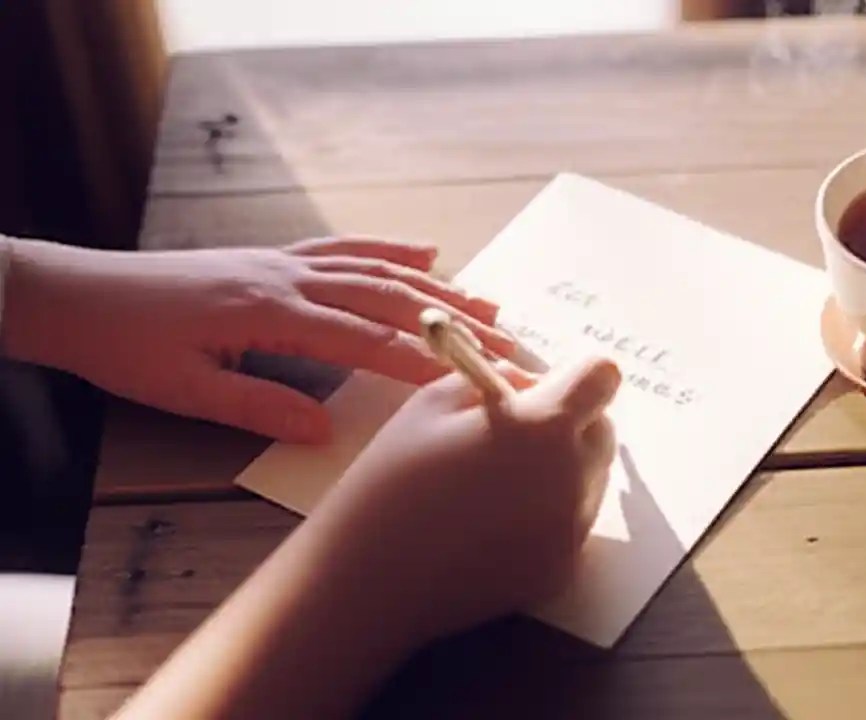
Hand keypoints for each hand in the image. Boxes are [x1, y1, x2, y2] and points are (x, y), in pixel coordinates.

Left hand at [0, 236, 512, 442]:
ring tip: (490, 303)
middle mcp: (289, 279)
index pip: (365, 340)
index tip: (474, 381)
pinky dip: (390, 248)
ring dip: (439, 287)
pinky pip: (345, 247)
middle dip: (454, 322)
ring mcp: (285, 262)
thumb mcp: (184, 391)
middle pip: (389, 298)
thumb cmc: (127, 347)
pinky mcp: (275, 257)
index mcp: (270, 314)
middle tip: (509, 341)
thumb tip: (327, 431)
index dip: (423, 362)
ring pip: (378, 269)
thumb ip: (258, 407)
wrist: (79, 294)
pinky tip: (426, 251)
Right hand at [309, 354, 620, 640]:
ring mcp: (571, 531)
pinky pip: (573, 525)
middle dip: (571, 421)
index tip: (549, 387)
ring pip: (592, 479)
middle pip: (602, 430)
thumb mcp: (433, 402)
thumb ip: (497, 380)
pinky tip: (496, 522)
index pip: (602, 377)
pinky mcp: (561, 571)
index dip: (577, 376)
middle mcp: (572, 478)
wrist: (366, 580)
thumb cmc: (391, 479)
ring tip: (499, 481)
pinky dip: (550, 515)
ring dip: (563, 468)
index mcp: (542, 426)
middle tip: (517, 431)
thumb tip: (533, 383)